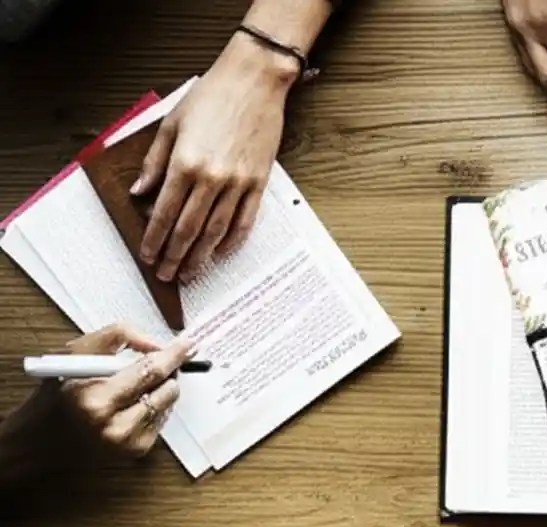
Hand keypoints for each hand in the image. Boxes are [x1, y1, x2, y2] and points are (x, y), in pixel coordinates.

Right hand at [57, 324, 192, 456]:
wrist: (38, 442)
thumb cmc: (57, 394)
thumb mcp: (74, 355)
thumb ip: (117, 338)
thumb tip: (156, 344)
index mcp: (95, 400)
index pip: (149, 371)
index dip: (173, 354)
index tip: (189, 344)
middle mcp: (114, 426)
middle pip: (166, 388)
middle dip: (169, 370)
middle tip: (162, 359)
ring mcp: (128, 442)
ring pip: (168, 402)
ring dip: (161, 387)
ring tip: (134, 384)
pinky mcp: (136, 451)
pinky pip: (162, 418)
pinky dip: (154, 405)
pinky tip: (130, 404)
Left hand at [134, 31, 295, 282]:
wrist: (255, 81)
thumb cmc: (211, 96)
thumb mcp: (171, 124)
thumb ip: (154, 163)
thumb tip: (139, 193)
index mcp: (185, 163)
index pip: (165, 213)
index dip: (154, 239)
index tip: (147, 256)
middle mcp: (212, 178)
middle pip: (189, 229)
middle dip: (175, 256)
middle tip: (166, 275)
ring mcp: (238, 183)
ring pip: (216, 231)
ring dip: (201, 256)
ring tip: (190, 272)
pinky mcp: (258, 182)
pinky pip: (245, 220)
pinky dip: (232, 240)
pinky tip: (221, 252)